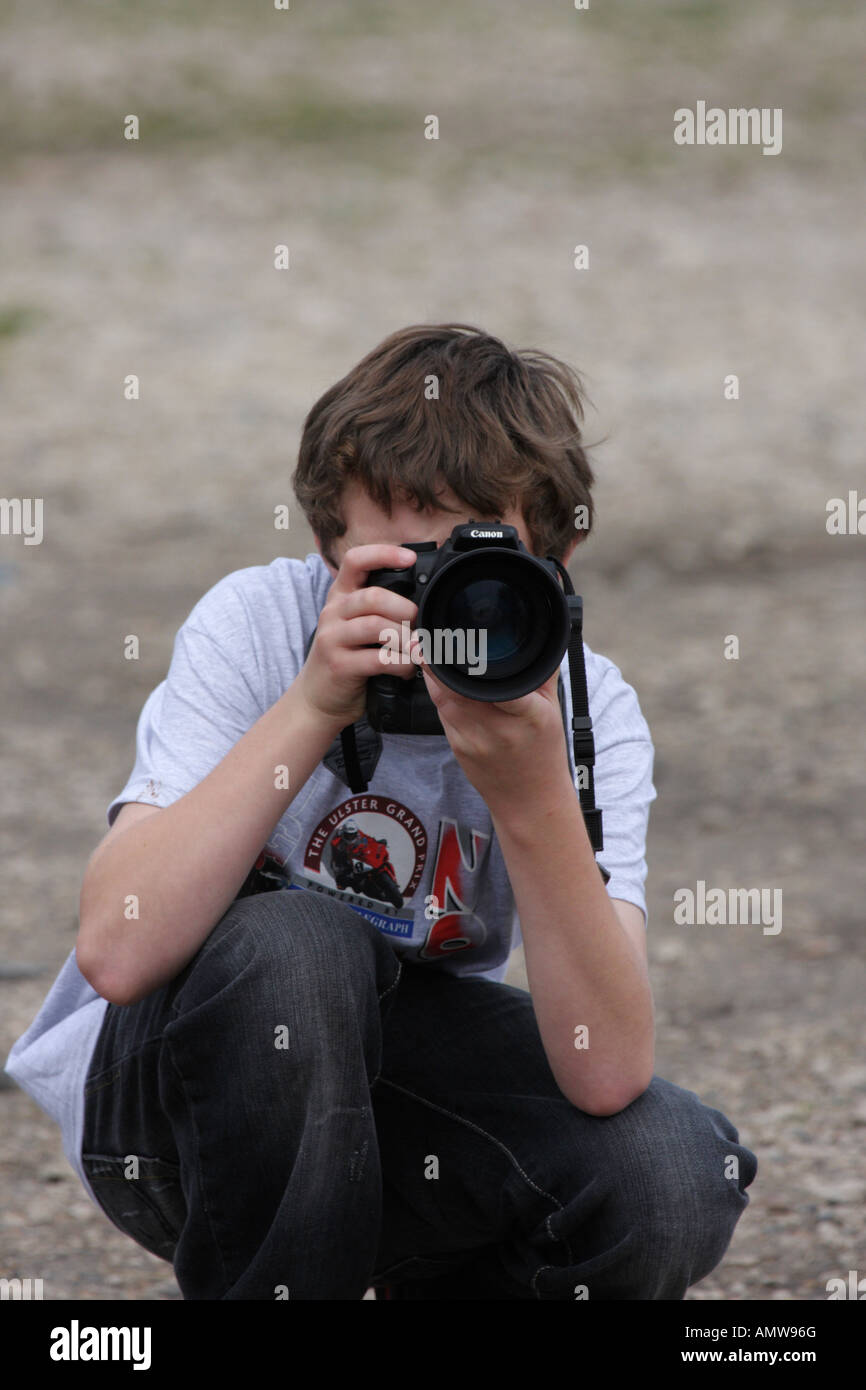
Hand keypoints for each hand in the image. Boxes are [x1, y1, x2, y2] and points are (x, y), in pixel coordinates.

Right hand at [293, 544, 418, 726]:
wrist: (317, 698)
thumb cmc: (347, 658)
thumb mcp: (357, 625)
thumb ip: (379, 608)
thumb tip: (422, 597)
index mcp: (340, 595)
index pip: (356, 560)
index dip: (384, 554)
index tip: (411, 559)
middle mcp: (333, 612)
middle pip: (374, 597)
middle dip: (405, 609)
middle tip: (418, 625)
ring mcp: (332, 638)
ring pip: (377, 627)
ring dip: (405, 639)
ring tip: (415, 651)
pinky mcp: (339, 665)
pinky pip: (378, 658)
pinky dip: (400, 664)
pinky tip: (405, 669)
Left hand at [414, 645, 572, 811]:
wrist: (530, 800)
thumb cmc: (544, 752)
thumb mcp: (552, 709)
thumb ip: (542, 673)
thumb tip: (540, 637)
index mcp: (528, 716)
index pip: (498, 686)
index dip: (470, 663)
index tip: (456, 642)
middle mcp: (498, 729)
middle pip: (456, 688)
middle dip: (440, 660)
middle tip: (434, 636)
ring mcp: (473, 741)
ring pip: (442, 698)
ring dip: (433, 672)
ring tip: (432, 649)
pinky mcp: (456, 748)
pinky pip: (441, 712)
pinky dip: (438, 692)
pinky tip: (440, 679)